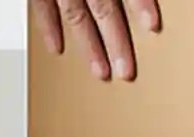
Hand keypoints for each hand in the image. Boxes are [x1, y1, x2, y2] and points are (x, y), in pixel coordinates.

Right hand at [31, 0, 161, 82]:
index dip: (140, 4)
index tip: (152, 27)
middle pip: (103, 9)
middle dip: (116, 42)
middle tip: (127, 72)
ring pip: (75, 15)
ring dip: (89, 46)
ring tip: (101, 73)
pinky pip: (41, 6)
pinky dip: (48, 28)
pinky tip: (57, 49)